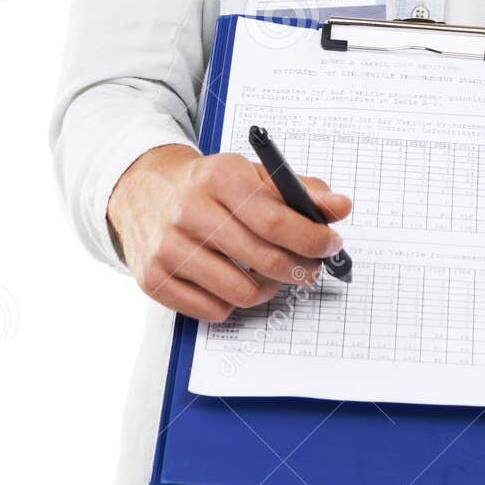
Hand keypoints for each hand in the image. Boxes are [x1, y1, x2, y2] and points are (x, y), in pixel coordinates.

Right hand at [106, 144, 352, 320]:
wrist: (144, 191)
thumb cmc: (209, 186)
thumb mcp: (252, 173)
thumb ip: (300, 190)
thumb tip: (340, 207)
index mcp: (219, 178)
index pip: (276, 221)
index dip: (312, 239)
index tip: (331, 244)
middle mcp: (189, 212)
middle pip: (263, 259)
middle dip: (300, 268)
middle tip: (311, 266)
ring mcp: (169, 248)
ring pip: (242, 292)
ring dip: (269, 289)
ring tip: (271, 274)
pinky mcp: (154, 279)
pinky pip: (213, 311)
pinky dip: (234, 302)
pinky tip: (235, 281)